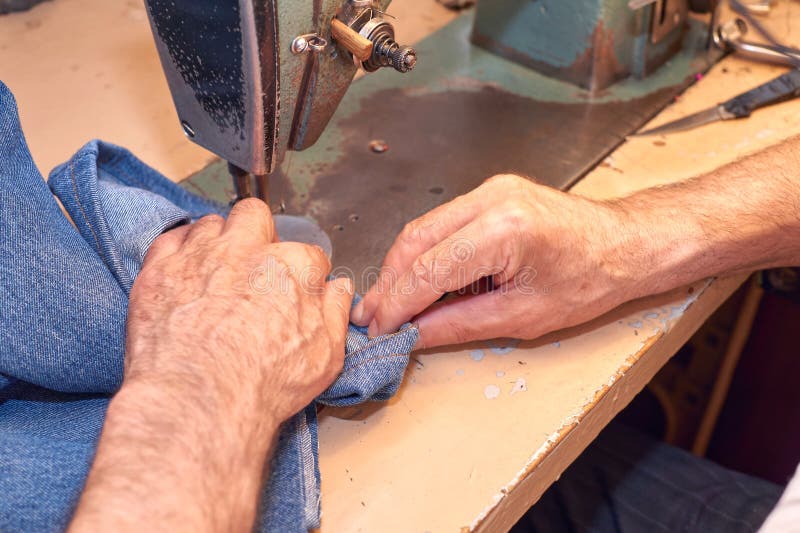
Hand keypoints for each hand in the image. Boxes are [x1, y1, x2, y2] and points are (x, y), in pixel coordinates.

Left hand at [126, 198, 352, 424]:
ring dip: (216, 241)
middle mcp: (247, 250)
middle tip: (255, 264)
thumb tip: (338, 290)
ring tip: (215, 270)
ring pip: (211, 224)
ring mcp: (200, 255)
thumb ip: (335, 313)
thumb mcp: (326, 356)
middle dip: (258, 234)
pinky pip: (169, 238)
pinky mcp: (160, 270)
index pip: (309, 255)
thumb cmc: (262, 382)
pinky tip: (183, 271)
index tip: (297, 291)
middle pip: (255, 218)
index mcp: (292, 267)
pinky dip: (177, 249)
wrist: (200, 399)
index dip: (305, 274)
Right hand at [352, 174, 638, 348]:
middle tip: (371, 317)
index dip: (398, 303)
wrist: (625, 244)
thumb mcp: (524, 316)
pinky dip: (424, 253)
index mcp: (504, 229)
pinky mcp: (491, 192)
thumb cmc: (590, 280)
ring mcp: (490, 190)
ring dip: (402, 267)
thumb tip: (415, 333)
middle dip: (390, 282)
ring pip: (423, 228)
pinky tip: (418, 280)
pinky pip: (442, 222)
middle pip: (415, 240)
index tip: (379, 329)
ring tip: (389, 304)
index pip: (428, 269)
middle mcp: (491, 199)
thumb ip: (460, 323)